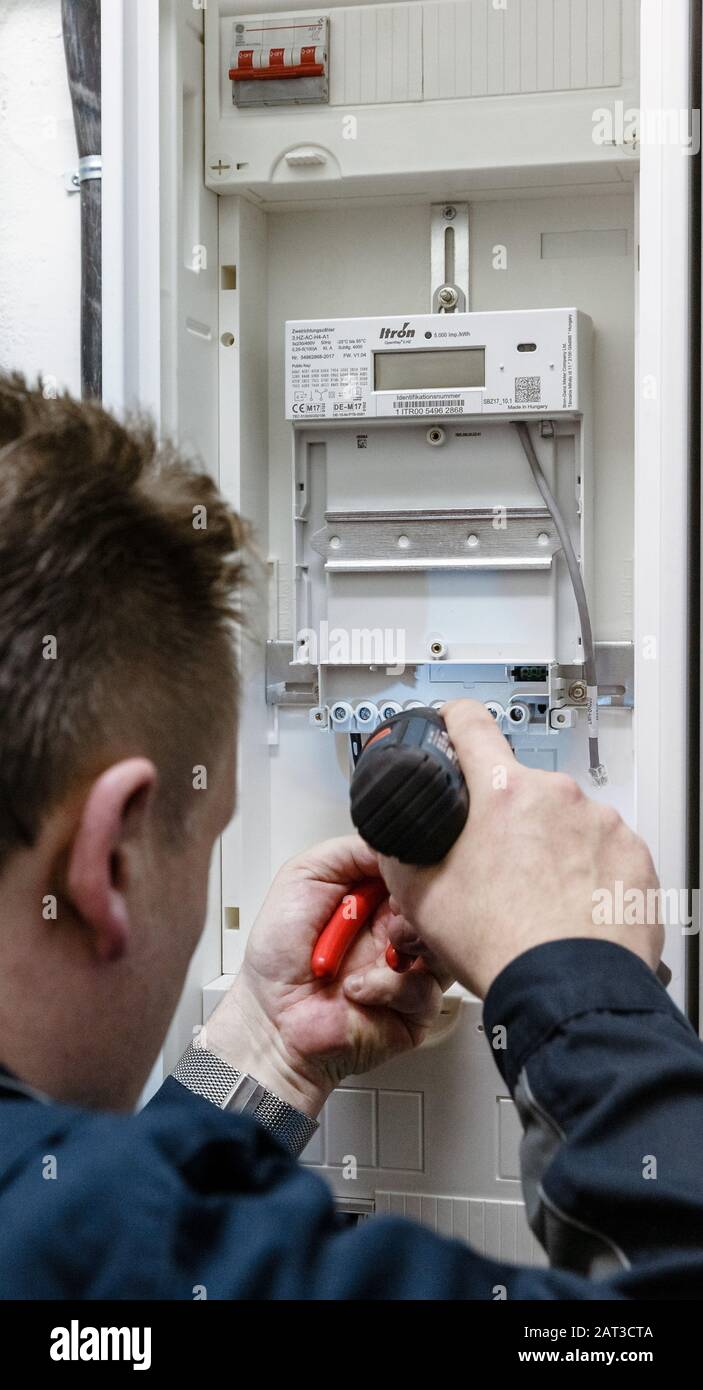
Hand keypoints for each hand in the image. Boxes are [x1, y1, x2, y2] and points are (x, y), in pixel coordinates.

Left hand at [204, 835, 446, 1116]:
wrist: (270, 1017)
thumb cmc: (279, 956)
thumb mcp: (303, 877)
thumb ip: (349, 851)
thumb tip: (393, 841)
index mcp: (380, 898)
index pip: (421, 872)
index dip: (418, 869)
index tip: (404, 871)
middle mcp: (399, 931)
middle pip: (443, 905)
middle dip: (420, 905)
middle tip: (393, 912)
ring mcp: (410, 970)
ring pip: (446, 946)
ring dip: (410, 942)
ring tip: (380, 949)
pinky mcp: (414, 1011)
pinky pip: (426, 991)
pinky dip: (388, 986)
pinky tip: (358, 988)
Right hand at [380, 699, 662, 998]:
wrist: (568, 992)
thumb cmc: (503, 947)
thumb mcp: (421, 897)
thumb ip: (402, 854)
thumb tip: (395, 841)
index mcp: (500, 793)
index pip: (471, 724)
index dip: (454, 720)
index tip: (453, 722)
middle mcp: (557, 795)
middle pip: (521, 787)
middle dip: (507, 816)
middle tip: (496, 863)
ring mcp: (602, 823)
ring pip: (566, 820)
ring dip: (552, 845)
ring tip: (538, 896)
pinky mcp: (634, 855)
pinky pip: (605, 849)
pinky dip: (589, 870)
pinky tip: (570, 904)